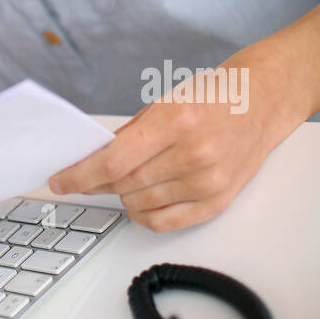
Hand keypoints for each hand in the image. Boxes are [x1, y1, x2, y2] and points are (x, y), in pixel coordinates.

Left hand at [47, 44, 306, 230]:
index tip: (59, 180)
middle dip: (96, 184)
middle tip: (83, 178)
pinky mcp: (218, 201)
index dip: (80, 174)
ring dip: (121, 196)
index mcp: (176, 120)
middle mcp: (194, 153)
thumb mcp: (164, 101)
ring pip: (141, 204)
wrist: (260, 103)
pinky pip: (166, 222)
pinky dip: (143, 215)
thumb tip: (92, 158)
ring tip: (121, 181)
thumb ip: (128, 133)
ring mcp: (208, 181)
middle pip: (125, 184)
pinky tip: (138, 201)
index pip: (114, 161)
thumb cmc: (211, 96)